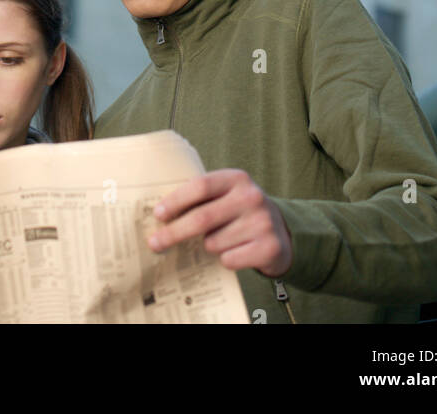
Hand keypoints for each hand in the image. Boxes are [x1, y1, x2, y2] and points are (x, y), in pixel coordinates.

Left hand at [147, 168, 292, 275]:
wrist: (281, 232)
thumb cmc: (240, 212)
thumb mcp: (226, 195)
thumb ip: (202, 198)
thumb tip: (161, 215)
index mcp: (236, 178)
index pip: (200, 186)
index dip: (176, 200)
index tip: (158, 214)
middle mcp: (251, 197)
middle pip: (202, 218)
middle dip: (173, 233)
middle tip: (155, 243)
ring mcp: (262, 222)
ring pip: (213, 243)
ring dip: (207, 246)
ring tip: (220, 240)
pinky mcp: (269, 248)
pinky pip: (228, 259)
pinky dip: (225, 259)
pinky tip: (236, 250)